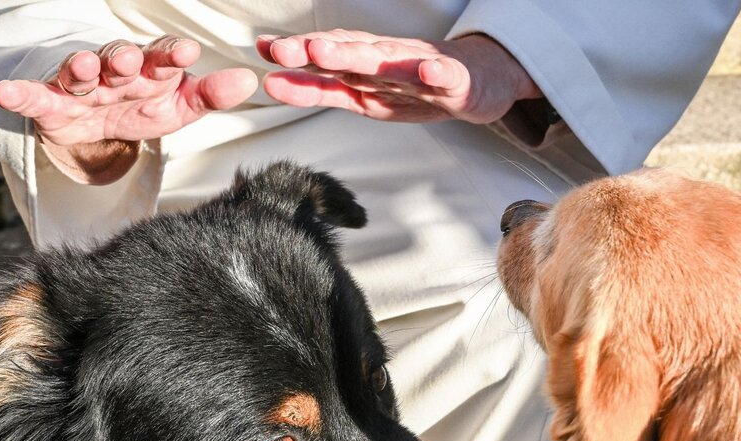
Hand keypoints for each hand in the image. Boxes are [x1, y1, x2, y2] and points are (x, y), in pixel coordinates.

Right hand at [0, 36, 257, 182]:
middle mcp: (114, 71)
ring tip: (84, 66)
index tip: (187, 51)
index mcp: (149, 70)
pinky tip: (6, 92)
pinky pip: (33, 97)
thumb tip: (249, 80)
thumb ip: (210, 95)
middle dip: (123, 57)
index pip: (163, 58)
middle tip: (130, 59)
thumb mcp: (178, 107)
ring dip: (80, 67)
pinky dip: (19, 94)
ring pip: (79, 71)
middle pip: (118, 58)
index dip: (172, 54)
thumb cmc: (141, 107)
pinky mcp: (51, 105)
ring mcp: (80, 86)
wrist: (97, 128)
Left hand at [256, 30, 540, 124]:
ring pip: (388, 63)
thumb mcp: (365, 90)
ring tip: (327, 52)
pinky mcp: (455, 81)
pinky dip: (438, 72)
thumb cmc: (415, 84)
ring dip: (359, 55)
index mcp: (365, 69)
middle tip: (285, 49)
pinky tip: (429, 71)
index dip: (296, 55)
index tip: (264, 50)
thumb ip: (322, 86)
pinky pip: (447, 77)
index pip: (326, 59)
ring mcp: (421, 71)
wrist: (477, 79)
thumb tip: (271, 77)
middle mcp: (388, 63)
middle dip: (316, 52)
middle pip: (349, 55)